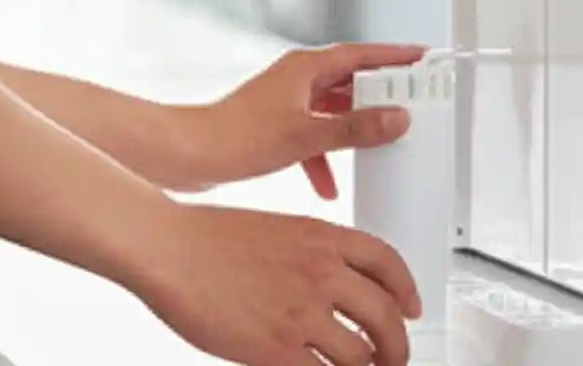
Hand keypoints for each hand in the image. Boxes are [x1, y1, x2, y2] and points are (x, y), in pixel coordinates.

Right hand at [132, 203, 421, 365]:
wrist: (170, 250)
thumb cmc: (209, 239)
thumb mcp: (279, 229)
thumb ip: (312, 253)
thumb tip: (335, 282)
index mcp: (324, 237)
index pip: (389, 263)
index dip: (408, 291)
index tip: (412, 307)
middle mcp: (323, 273)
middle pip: (386, 316)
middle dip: (398, 346)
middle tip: (395, 358)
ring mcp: (302, 312)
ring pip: (361, 355)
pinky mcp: (277, 349)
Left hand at [179, 43, 426, 196]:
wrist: (186, 157)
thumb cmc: (234, 138)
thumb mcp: (305, 137)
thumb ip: (354, 129)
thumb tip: (395, 119)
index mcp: (305, 69)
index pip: (362, 55)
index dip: (395, 56)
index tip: (422, 58)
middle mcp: (297, 80)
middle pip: (351, 82)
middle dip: (380, 98)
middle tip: (410, 106)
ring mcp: (286, 103)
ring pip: (334, 112)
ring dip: (353, 132)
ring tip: (378, 148)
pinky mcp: (277, 127)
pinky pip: (315, 136)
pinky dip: (326, 157)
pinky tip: (329, 185)